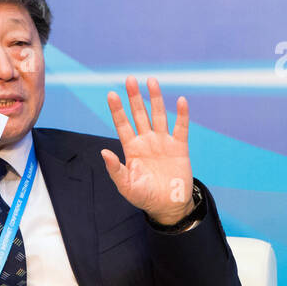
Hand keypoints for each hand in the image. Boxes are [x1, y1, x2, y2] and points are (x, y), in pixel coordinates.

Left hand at [101, 77, 194, 224]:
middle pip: (139, 114)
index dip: (117, 110)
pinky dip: (181, 114)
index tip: (111, 94)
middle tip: (130, 79)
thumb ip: (115, 169)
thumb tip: (104, 152)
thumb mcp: (126, 186)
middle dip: (134, 97)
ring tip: (151, 80)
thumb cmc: (144, 197)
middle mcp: (146, 141)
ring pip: (158, 115)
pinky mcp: (179, 147)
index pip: (123, 124)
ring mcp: (163, 142)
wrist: (168, 206)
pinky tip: (180, 100)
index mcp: (132, 149)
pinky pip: (181, 127)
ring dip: (155, 98)